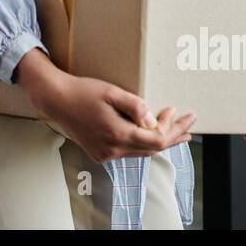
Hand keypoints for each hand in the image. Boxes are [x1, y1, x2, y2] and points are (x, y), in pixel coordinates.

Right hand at [15, 50, 194, 163]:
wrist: (56, 99)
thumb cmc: (83, 91)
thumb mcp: (111, 92)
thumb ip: (135, 106)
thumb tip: (153, 120)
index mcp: (118, 135)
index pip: (156, 140)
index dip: (172, 128)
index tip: (178, 112)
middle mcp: (112, 150)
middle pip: (152, 149)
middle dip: (172, 137)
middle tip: (189, 127)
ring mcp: (105, 154)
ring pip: (140, 152)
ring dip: (158, 142)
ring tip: (176, 134)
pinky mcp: (99, 153)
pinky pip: (127, 151)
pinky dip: (142, 144)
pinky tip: (149, 136)